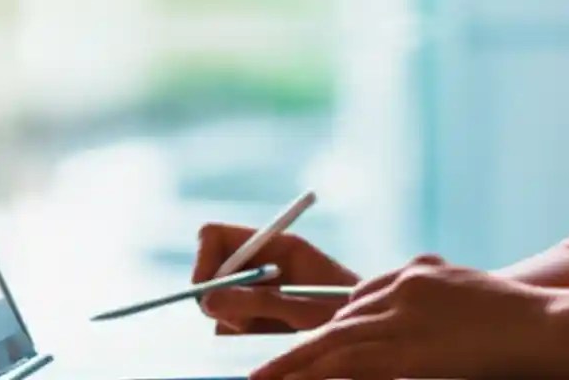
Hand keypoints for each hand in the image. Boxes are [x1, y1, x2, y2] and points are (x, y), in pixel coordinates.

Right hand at [193, 223, 359, 334]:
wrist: (365, 333)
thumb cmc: (344, 314)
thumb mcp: (302, 308)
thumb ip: (257, 302)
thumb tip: (207, 301)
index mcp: (274, 243)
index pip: (214, 236)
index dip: (203, 262)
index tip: (207, 294)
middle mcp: (261, 258)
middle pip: (210, 268)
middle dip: (216, 296)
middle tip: (241, 321)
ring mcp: (256, 282)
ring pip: (217, 296)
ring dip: (230, 316)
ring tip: (265, 327)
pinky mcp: (255, 306)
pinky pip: (227, 315)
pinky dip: (238, 327)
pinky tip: (266, 332)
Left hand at [248, 254, 552, 379]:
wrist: (543, 325)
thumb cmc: (516, 314)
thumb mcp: (465, 287)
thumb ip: (435, 289)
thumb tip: (417, 299)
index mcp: (416, 274)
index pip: (362, 297)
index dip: (335, 326)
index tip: (315, 344)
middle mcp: (401, 291)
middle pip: (340, 321)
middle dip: (302, 347)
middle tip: (265, 369)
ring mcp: (402, 321)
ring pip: (335, 343)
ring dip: (294, 364)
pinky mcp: (408, 353)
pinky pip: (353, 365)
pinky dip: (321, 374)